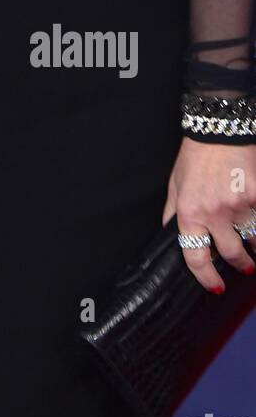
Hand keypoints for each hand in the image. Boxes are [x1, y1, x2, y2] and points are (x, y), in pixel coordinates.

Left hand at [162, 138, 255, 291]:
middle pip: (232, 253)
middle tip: (246, 267)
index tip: (216, 286)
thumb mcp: (175, 186)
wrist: (218, 130)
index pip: (196, 256)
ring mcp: (240, 205)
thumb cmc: (195, 158)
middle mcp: (215, 213)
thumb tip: (168, 235)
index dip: (207, 277)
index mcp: (190, 213)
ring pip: (255, 238)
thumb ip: (173, 214)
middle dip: (241, 264)